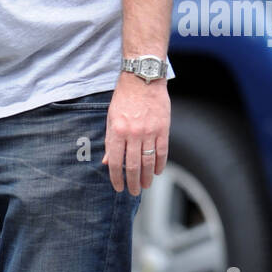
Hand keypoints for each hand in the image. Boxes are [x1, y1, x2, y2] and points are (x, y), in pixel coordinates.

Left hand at [102, 74, 169, 194]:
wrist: (143, 79)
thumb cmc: (123, 99)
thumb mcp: (110, 119)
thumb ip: (110, 141)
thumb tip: (108, 162)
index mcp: (117, 132)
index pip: (116, 162)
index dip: (116, 178)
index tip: (118, 187)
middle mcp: (133, 134)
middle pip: (133, 166)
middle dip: (132, 182)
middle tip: (134, 192)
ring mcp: (150, 132)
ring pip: (148, 161)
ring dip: (147, 177)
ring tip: (145, 186)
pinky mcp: (163, 129)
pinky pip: (162, 151)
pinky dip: (160, 164)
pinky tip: (157, 171)